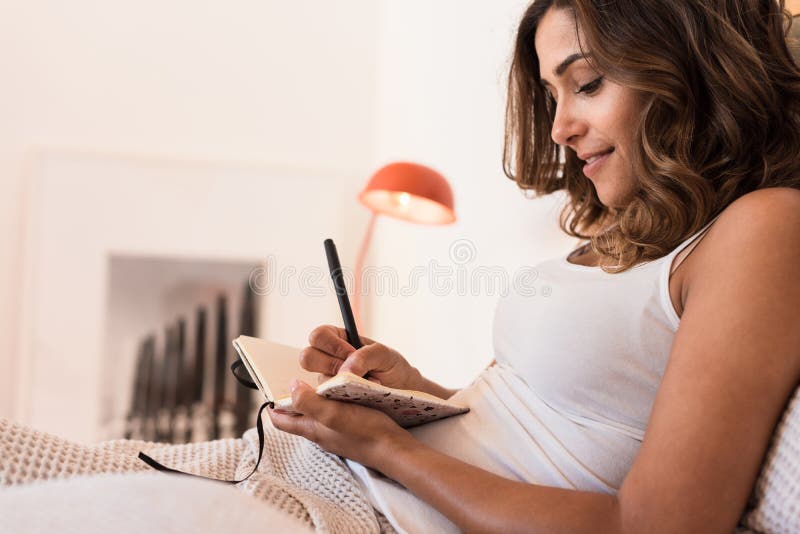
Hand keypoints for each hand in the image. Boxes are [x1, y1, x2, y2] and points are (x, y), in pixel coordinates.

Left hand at [267, 379, 412, 466]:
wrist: (392, 447)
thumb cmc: (364, 431)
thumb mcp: (332, 413)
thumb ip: (308, 401)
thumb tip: (291, 387)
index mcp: (311, 429)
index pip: (280, 421)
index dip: (272, 406)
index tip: (270, 390)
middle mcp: (320, 432)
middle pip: (297, 416)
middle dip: (293, 398)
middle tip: (295, 378)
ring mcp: (335, 432)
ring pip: (316, 413)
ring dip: (314, 397)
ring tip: (319, 380)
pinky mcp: (349, 429)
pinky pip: (334, 413)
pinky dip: (332, 401)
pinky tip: (342, 392)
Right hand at [299, 325, 422, 390]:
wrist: (403, 392)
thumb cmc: (393, 368)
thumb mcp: (385, 355)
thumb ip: (365, 355)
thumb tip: (346, 370)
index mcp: (339, 341)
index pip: (318, 336)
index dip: (330, 344)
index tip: (349, 353)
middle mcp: (329, 360)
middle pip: (307, 357)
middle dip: (328, 364)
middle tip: (352, 372)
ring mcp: (329, 382)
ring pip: (317, 382)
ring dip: (341, 386)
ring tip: (366, 388)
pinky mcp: (332, 401)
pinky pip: (325, 402)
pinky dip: (343, 401)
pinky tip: (361, 400)